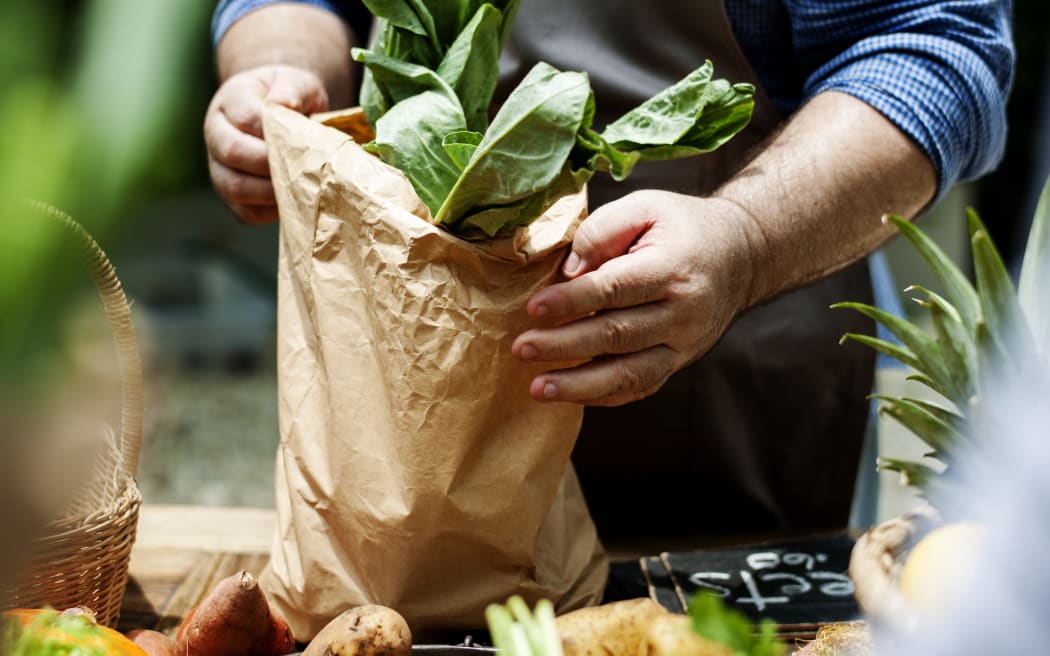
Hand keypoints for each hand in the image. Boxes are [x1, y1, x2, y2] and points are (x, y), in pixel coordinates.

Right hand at [204, 65, 328, 223]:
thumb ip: (292, 90)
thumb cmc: (289, 98)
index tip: (299, 135)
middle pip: (233, 152)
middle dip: (271, 162)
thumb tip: (285, 105)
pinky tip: (291, 202)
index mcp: (230, 101)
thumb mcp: (295, 83)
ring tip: (299, 187)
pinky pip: (245, 212)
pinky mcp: (230, 196)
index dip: (273, 130)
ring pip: (234, 187)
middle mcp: (216, 134)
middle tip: (302, 166)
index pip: (245, 117)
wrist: (280, 115)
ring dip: (270, 191)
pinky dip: (270, 213)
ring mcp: (219, 167)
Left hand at [512, 190, 762, 405]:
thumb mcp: (647, 206)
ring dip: (579, 385)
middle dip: (565, 345)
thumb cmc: (683, 227)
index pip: (616, 289)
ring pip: (628, 373)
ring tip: (537, 388)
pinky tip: (568, 395)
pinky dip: (602, 395)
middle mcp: (682, 314)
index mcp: (673, 269)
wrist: (741, 257)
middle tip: (521, 348)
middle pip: (617, 335)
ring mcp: (683, 345)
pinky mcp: (678, 363)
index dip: (573, 300)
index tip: (535, 308)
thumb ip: (604, 230)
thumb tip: (570, 271)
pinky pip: (639, 387)